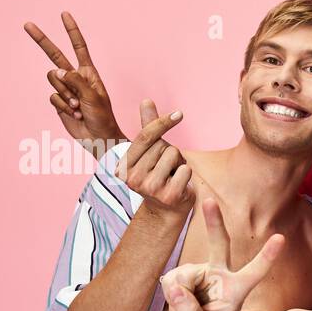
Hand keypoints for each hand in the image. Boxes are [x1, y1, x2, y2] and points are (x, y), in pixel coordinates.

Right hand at [23, 11, 124, 156]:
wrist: (99, 139)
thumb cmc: (103, 118)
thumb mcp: (93, 97)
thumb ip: (76, 81)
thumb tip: (58, 70)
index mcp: (88, 73)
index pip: (79, 47)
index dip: (71, 31)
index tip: (64, 14)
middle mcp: (75, 78)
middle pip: (55, 55)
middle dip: (42, 40)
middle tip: (27, 24)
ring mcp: (65, 90)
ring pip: (53, 81)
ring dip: (65, 95)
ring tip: (79, 108)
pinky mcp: (58, 103)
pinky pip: (53, 98)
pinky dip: (62, 106)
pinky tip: (73, 115)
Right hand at [118, 100, 196, 220]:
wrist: (166, 209)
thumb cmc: (159, 175)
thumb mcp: (151, 152)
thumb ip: (148, 128)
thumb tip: (146, 101)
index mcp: (124, 165)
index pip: (145, 136)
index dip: (162, 122)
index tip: (179, 114)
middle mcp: (133, 178)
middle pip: (163, 146)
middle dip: (170, 152)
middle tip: (166, 168)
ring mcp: (150, 188)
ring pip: (174, 155)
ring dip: (179, 163)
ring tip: (172, 176)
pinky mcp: (169, 196)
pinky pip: (185, 170)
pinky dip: (187, 174)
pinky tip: (180, 185)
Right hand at [159, 198, 285, 310]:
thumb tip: (175, 290)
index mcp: (237, 290)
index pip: (254, 272)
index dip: (266, 257)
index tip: (281, 238)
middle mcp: (222, 275)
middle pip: (219, 244)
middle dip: (213, 223)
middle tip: (209, 200)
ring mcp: (204, 271)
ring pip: (183, 275)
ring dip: (180, 294)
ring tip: (189, 308)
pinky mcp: (187, 273)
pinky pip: (171, 280)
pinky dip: (172, 292)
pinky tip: (181, 299)